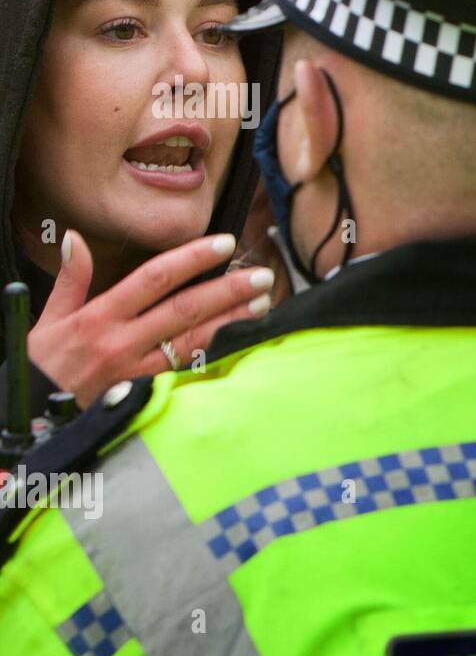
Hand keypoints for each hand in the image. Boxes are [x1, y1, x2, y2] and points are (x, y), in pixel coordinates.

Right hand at [28, 231, 274, 408]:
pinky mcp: (147, 393)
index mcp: (99, 317)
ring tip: (263, 304)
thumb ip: (70, 279)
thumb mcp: (48, 320)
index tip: (223, 243)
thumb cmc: (43, 366)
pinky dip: (217, 356)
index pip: (154, 278)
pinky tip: (242, 343)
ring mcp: (138, 370)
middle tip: (262, 276)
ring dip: (232, 322)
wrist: (31, 416)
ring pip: (194, 341)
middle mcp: (123, 341)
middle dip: (227, 291)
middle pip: (185, 310)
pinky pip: (188, 372)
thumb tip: (74, 239)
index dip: (192, 258)